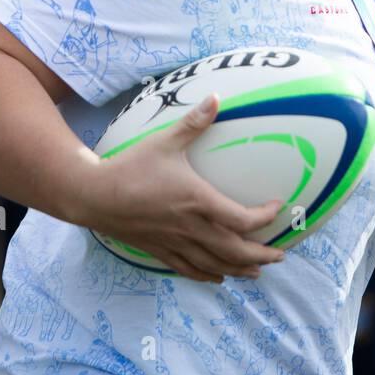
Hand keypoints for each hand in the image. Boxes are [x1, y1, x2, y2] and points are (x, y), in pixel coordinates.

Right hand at [89, 93, 286, 282]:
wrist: (93, 195)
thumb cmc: (131, 166)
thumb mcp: (165, 141)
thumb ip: (194, 122)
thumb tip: (216, 97)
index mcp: (197, 201)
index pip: (242, 219)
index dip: (265, 218)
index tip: (277, 207)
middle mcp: (190, 227)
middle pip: (235, 250)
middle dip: (262, 255)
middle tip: (281, 254)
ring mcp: (175, 243)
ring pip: (216, 265)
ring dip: (240, 269)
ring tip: (258, 271)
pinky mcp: (160, 251)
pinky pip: (190, 269)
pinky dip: (209, 275)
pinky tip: (219, 277)